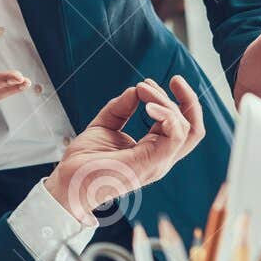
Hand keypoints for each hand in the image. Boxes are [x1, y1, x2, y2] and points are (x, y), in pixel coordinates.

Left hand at [45, 75, 204, 222]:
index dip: (175, 101)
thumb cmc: (84, 162)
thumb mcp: (103, 127)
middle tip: (174, 79)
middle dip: (188, 99)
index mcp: (153, 151)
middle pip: (193, 128)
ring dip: (167, 102)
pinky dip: (166, 115)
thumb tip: (135, 90)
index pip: (181, 127)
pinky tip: (148, 105)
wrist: (67, 182)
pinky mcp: (150, 163)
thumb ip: (120, 109)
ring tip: (144, 89)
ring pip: (184, 128)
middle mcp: (160, 158)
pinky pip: (174, 136)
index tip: (150, 82)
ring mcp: (157, 162)